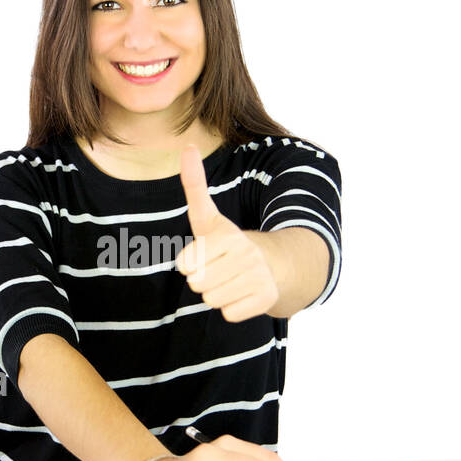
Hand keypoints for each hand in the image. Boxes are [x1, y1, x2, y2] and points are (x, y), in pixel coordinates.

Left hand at [176, 145, 278, 321]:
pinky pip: (229, 314)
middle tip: (221, 268)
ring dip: (218, 294)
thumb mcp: (209, 216)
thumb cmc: (230, 242)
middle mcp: (245, 254)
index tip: (208, 254)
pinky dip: (234, 307)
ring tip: (232, 279)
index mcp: (227, 235)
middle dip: (204, 280)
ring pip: (212, 301)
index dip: (191, 263)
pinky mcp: (266, 298)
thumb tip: (187, 146)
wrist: (276, 263)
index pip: (185, 265)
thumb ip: (194, 185)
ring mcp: (258, 277)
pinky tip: (244, 292)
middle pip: (197, 285)